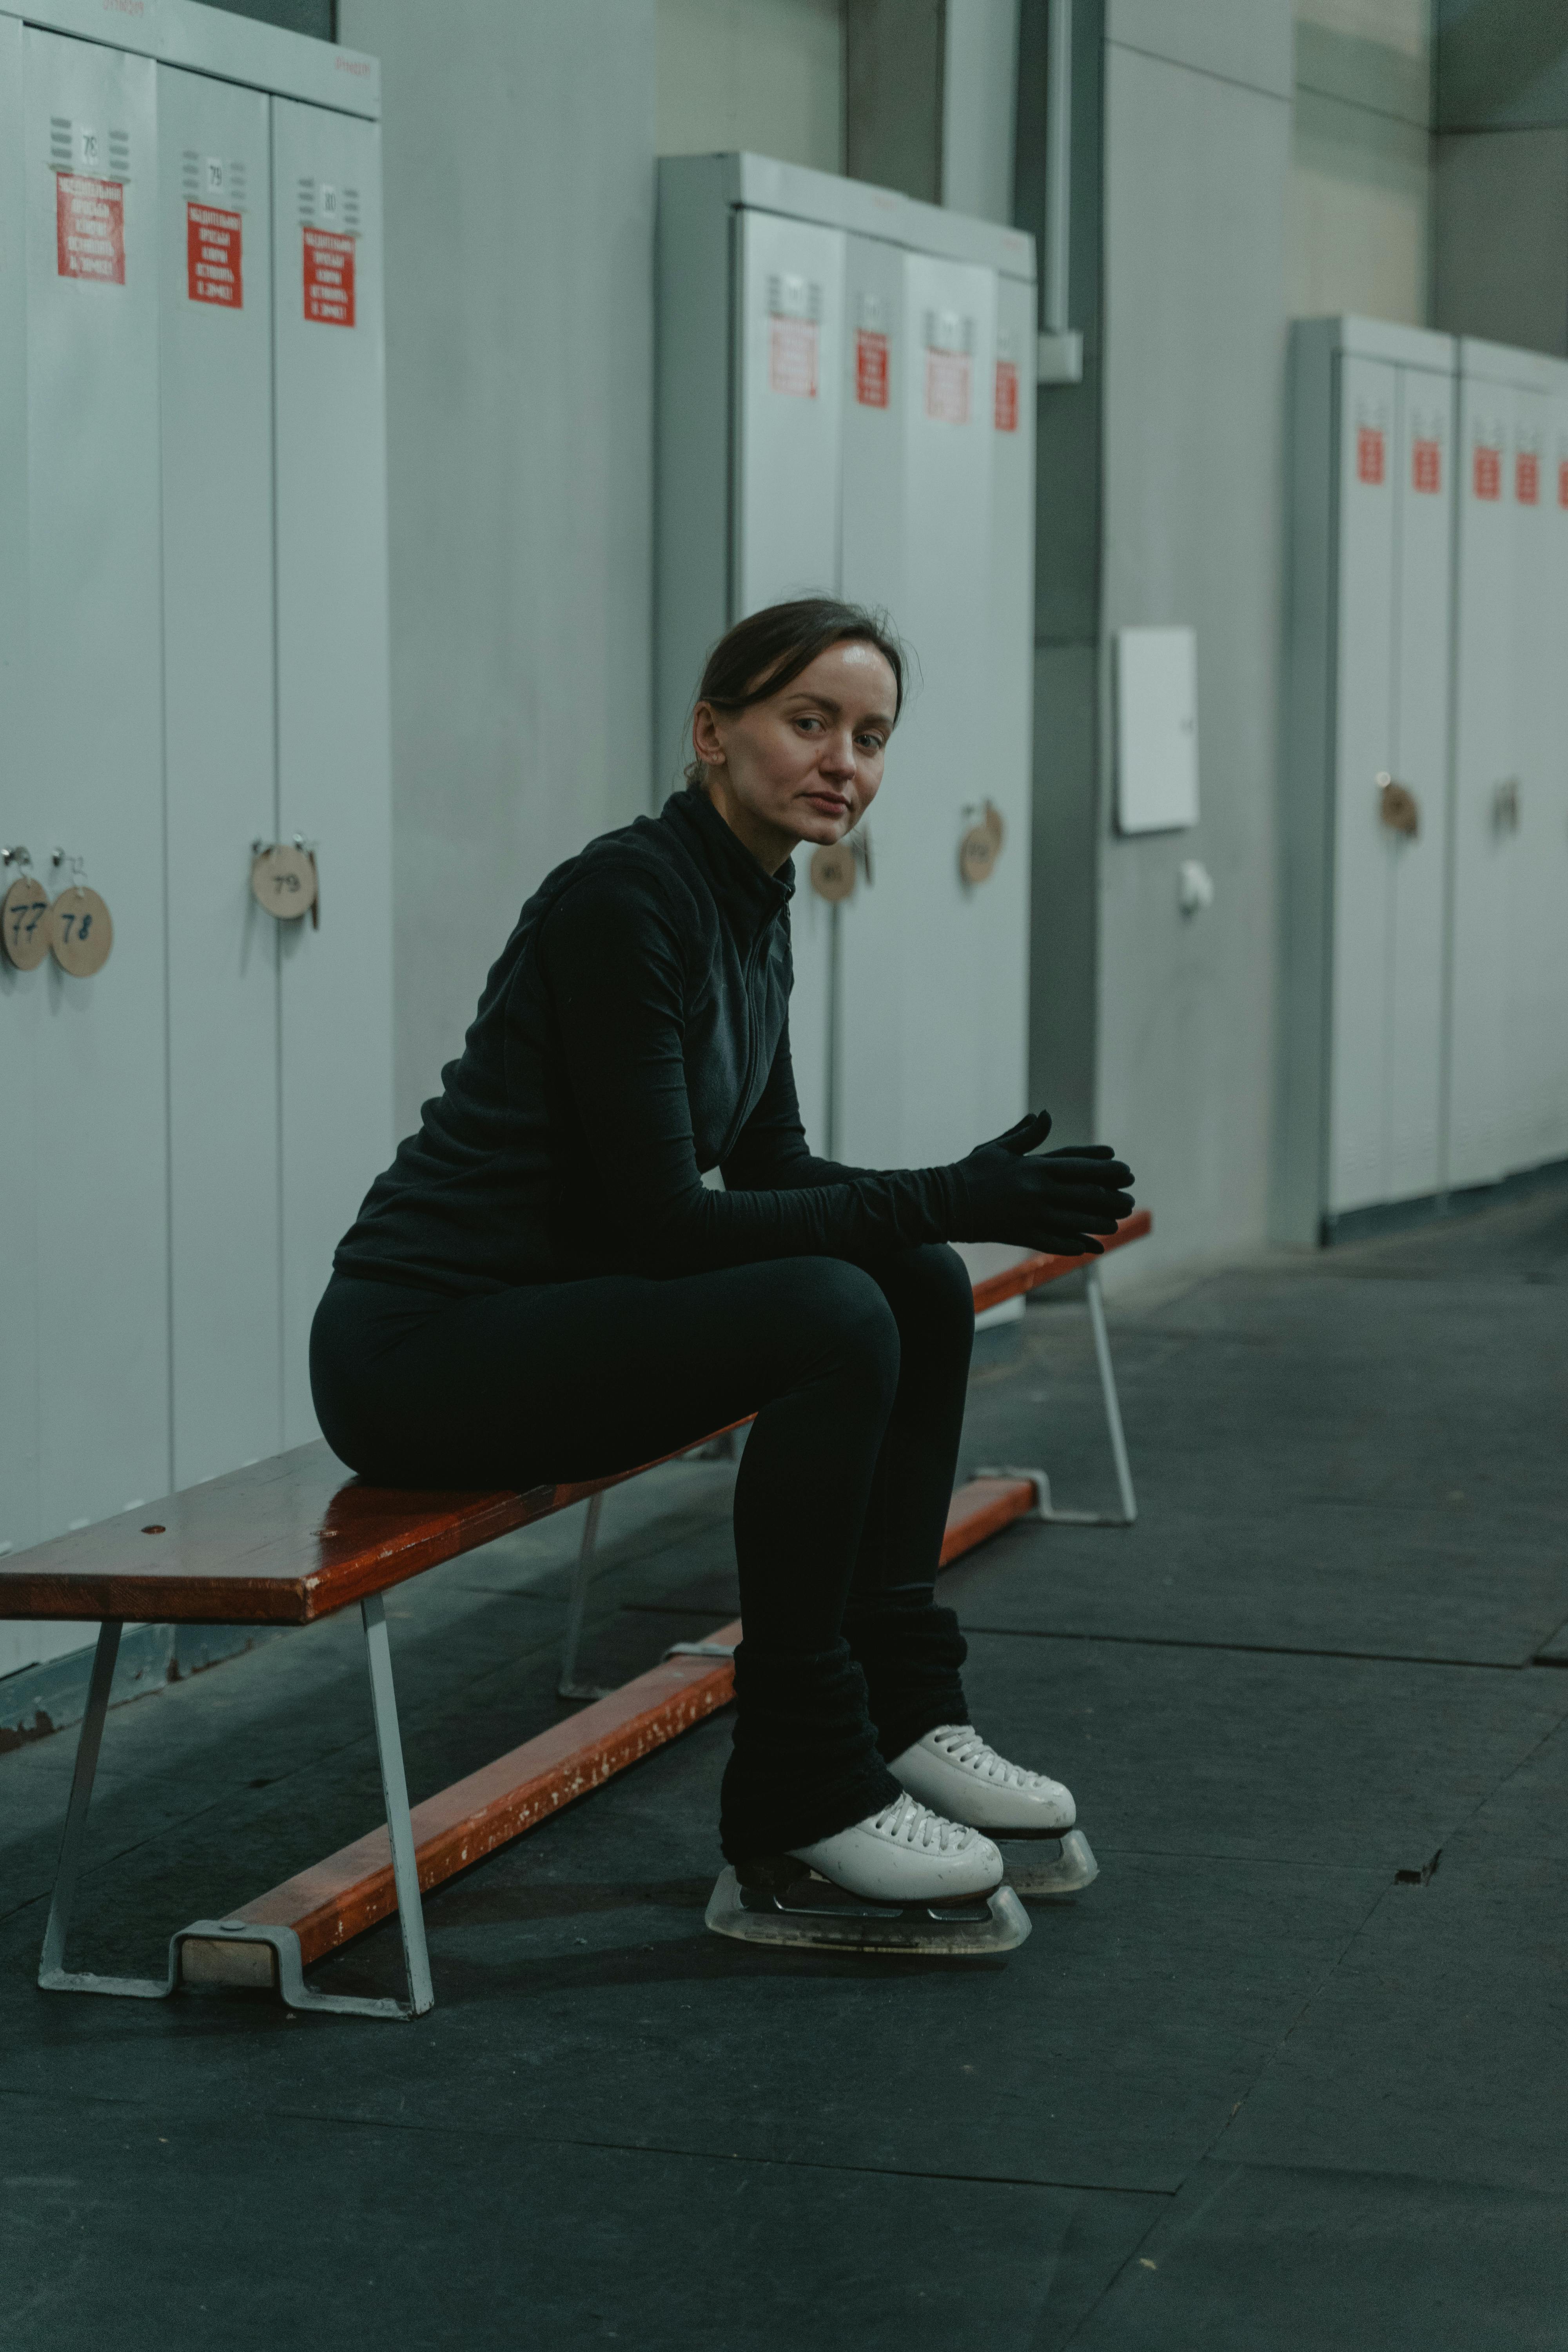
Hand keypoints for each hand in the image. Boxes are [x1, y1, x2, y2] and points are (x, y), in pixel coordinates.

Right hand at [953, 1108, 1134, 1256]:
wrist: (943, 1202)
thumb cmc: (970, 1172)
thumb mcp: (999, 1148)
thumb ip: (1026, 1135)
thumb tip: (1045, 1116)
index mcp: (1034, 1167)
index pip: (1079, 1166)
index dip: (1105, 1169)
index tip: (1126, 1171)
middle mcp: (1037, 1191)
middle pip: (1084, 1194)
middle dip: (1111, 1198)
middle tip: (1130, 1201)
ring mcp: (1030, 1215)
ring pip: (1074, 1221)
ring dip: (1098, 1223)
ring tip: (1115, 1225)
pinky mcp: (1020, 1235)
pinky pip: (1054, 1242)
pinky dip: (1073, 1245)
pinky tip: (1088, 1248)